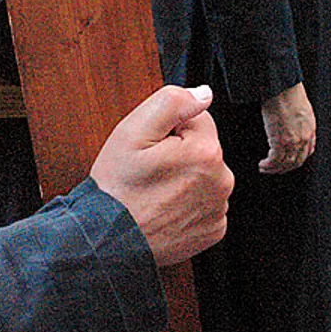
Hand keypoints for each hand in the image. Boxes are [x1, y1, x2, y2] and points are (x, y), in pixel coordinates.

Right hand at [91, 84, 232, 265]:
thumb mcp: (133, 131)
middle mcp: (221, 181)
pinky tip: (164, 206)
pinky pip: (204, 202)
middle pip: (203, 147)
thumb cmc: (118, 187)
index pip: (197, 118)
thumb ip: (171, 102)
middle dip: (179, 152)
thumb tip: (203, 93)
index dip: (169, 128)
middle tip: (150, 168)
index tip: (151, 146)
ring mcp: (218, 208)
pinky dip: (187, 202)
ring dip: (184, 177)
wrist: (109, 238)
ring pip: (204, 175)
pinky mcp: (213, 229)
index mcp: (205, 152)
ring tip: (154, 190)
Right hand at [259, 81, 314, 172]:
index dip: (298, 159)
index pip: (308, 151)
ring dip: (275, 169)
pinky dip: (268, 165)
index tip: (288, 161)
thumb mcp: (300, 107)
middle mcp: (304, 138)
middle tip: (275, 169)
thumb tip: (288, 123)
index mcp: (310, 129)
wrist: (282, 88)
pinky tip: (263, 164)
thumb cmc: (287, 92)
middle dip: (285, 168)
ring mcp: (294, 141)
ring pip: (285, 163)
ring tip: (265, 168)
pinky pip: (275, 160)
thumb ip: (298, 119)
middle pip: (297, 161)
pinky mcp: (281, 142)